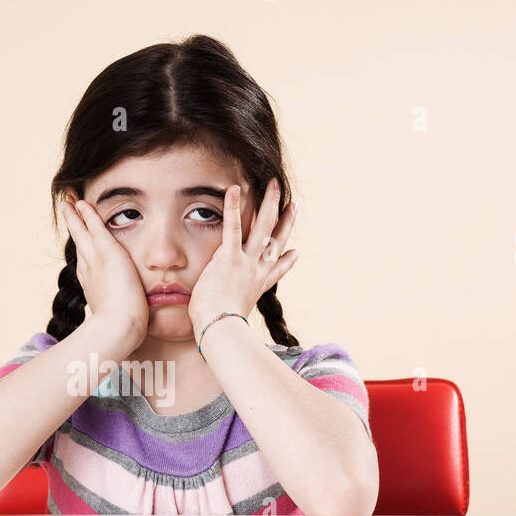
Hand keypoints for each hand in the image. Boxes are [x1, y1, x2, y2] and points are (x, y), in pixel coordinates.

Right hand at [59, 192, 149, 341]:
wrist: (118, 328)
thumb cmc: (123, 329)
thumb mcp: (120, 319)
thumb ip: (123, 313)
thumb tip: (132, 319)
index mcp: (93, 286)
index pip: (86, 262)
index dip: (82, 249)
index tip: (80, 242)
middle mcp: (89, 271)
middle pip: (79, 243)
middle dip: (73, 227)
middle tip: (66, 212)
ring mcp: (95, 260)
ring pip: (82, 232)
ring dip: (75, 216)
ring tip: (68, 202)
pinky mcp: (106, 252)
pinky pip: (95, 226)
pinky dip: (87, 214)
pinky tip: (83, 203)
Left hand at [186, 178, 298, 334]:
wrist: (220, 330)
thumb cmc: (220, 331)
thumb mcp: (231, 321)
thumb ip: (231, 316)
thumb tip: (222, 327)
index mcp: (257, 287)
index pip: (276, 271)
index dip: (287, 261)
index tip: (295, 252)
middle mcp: (257, 272)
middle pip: (276, 241)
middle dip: (285, 221)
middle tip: (293, 205)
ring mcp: (246, 262)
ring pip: (263, 227)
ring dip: (269, 203)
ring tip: (273, 184)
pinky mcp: (229, 257)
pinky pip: (233, 227)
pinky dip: (233, 207)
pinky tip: (234, 188)